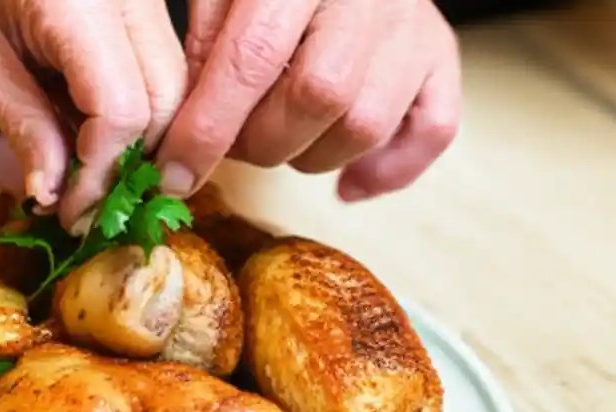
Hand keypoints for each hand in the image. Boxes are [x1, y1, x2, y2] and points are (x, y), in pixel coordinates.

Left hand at [0, 0, 186, 232]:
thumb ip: (24, 125)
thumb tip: (56, 194)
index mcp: (79, 6)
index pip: (123, 110)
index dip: (100, 173)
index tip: (69, 211)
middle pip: (167, 102)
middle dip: (130, 166)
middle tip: (83, 206)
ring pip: (175, 87)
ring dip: (139, 143)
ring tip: (87, 177)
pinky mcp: (145, 1)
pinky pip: (162, 67)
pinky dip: (138, 113)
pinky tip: (95, 135)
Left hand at [156, 0, 461, 201]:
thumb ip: (200, 46)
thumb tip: (184, 136)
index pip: (252, 59)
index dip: (208, 128)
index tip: (174, 172)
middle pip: (319, 97)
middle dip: (260, 141)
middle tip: (233, 139)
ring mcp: (412, 25)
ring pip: (366, 125)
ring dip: (310, 156)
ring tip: (280, 137)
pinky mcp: (442, 54)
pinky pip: (432, 130)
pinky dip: (387, 170)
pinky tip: (346, 181)